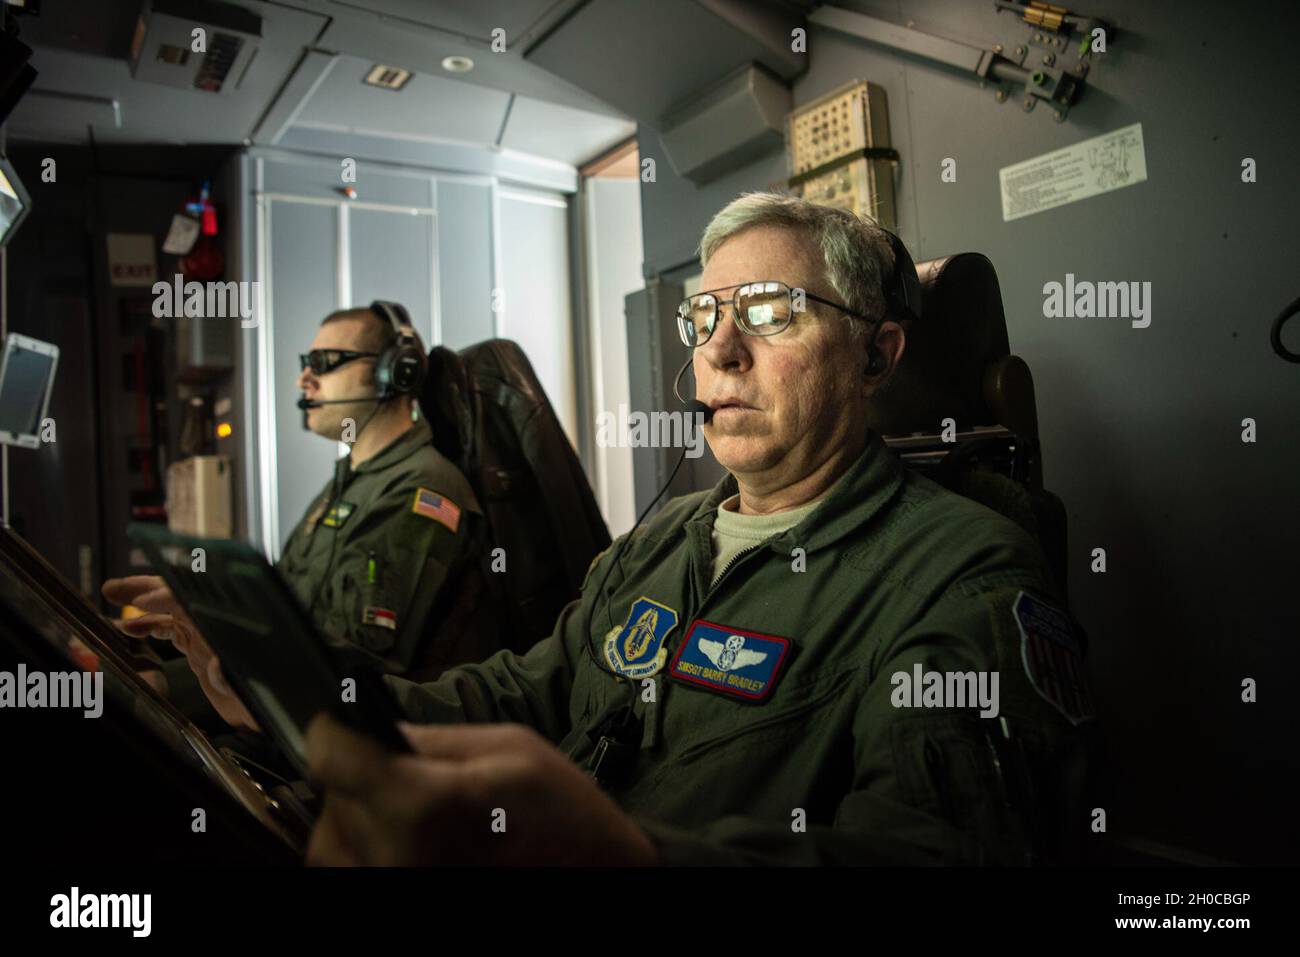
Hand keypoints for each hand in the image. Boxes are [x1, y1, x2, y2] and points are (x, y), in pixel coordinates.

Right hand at [102, 576, 259, 730]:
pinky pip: (173, 629)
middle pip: (179, 595)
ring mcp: (208, 635)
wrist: (280, 708)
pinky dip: (150, 625)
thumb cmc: (274, 692)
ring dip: (141, 603)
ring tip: (112, 596)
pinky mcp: (202, 648)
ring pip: (171, 610)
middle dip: (146, 587)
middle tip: (114, 588)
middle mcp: (217, 625)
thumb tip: (216, 668)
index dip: (167, 597)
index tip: (140, 601)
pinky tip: (130, 628)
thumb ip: (234, 677)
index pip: (195, 602)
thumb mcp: (252, 686)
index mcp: (228, 625)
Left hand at [304, 716, 659, 866]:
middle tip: (407, 776)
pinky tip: (414, 842)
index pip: (331, 756)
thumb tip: (371, 730)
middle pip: (332, 802)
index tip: (346, 727)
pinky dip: (372, 852)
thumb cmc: (564, 819)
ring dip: (361, 820)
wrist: (598, 879)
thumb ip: (431, 738)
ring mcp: (395, 890)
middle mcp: (397, 859)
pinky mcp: (398, 907)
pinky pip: (356, 872)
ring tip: (415, 814)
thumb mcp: (510, 746)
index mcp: (423, 806)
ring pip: (333, 845)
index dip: (337, 731)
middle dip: (360, 780)